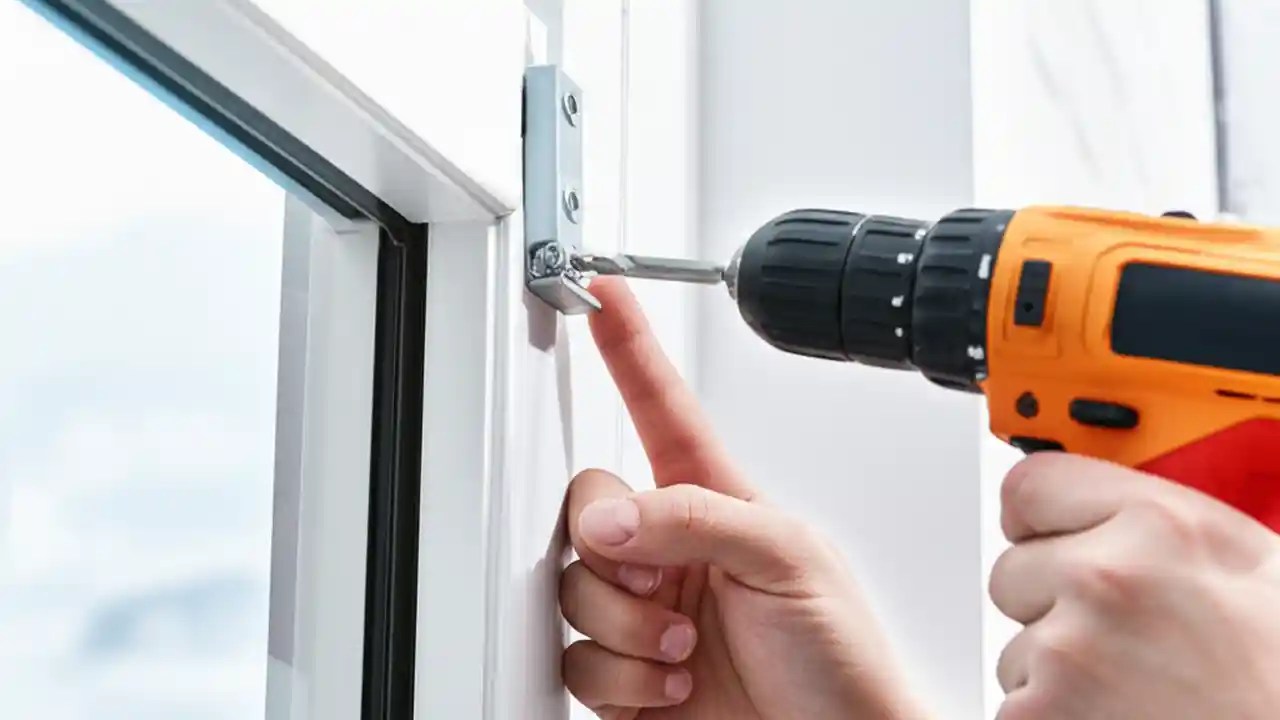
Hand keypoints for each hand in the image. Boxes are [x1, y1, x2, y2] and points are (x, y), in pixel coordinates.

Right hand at [560, 278, 926, 719]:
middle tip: (667, 585)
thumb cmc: (842, 663)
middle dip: (619, 554)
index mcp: (717, 504)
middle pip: (588, 509)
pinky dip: (622, 680)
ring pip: (574, 590)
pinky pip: (575, 659)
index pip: (660, 410)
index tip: (603, 294)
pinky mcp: (625, 676)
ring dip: (629, 629)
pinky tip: (673, 688)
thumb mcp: (788, 560)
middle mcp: (674, 552)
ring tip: (688, 652)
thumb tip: (610, 518)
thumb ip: (696, 518)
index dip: (630, 351)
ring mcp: (647, 616)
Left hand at [991, 453, 1279, 719]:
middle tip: (1119, 641)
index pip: (1030, 487)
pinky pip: (1016, 706)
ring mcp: (1067, 650)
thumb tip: (1110, 523)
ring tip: (1136, 691)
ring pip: (1017, 649)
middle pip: (1012, 572)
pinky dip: (1054, 719)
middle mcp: (1104, 577)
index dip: (1035, 520)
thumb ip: (1164, 533)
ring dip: (1056, 673)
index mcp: (1160, 526)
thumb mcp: (1256, 569)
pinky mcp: (1040, 714)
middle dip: (1050, 605)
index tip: (1042, 538)